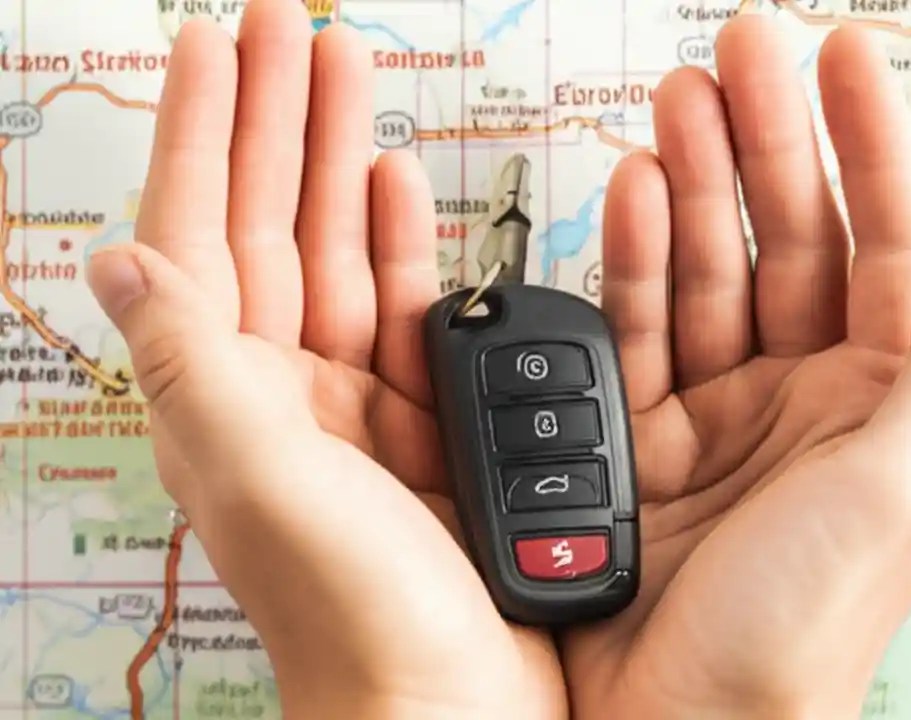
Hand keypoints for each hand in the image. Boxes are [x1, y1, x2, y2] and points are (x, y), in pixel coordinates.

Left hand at [85, 2, 563, 716]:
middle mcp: (277, 395)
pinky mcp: (420, 424)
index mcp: (223, 401)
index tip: (217, 43)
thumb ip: (194, 365)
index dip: (203, 131)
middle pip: (266, 224)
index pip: (197, 234)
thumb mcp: (264, 484)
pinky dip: (397, 242)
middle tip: (292, 27)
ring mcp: (351, 407)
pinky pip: (400, 311)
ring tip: (348, 74)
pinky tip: (394, 188)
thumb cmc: (358, 619)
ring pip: (334, 254)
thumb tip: (121, 256)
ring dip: (337, 159)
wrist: (452, 708)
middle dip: (276, 118)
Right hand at [559, 16, 910, 718]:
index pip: (888, 244)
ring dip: (697, 180)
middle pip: (791, 238)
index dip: (870, 142)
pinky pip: (638, 328)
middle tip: (739, 46)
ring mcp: (719, 415)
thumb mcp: (902, 493)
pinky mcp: (641, 440)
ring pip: (709, 268)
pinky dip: (632, 258)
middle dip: (769, 136)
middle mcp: (805, 401)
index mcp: (884, 406)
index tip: (842, 54)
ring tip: (677, 99)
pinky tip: (635, 194)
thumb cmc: (799, 637)